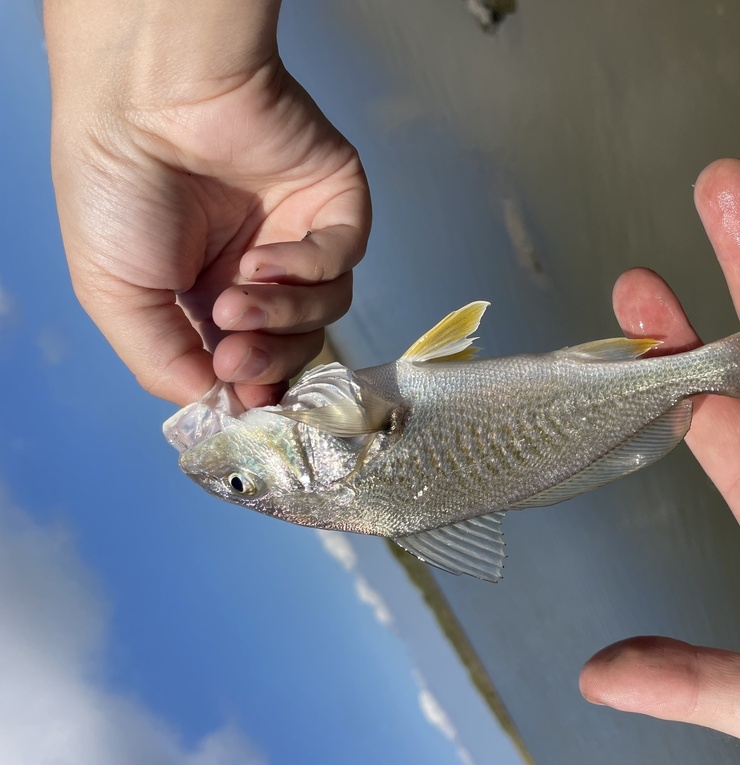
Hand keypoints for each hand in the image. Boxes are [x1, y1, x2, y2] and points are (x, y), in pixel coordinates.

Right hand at [46, 0, 369, 407]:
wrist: (146, 104)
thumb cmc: (119, 191)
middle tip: (235, 360)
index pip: (252, 362)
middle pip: (295, 346)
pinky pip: (343, 260)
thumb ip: (164, 361)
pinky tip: (262, 258)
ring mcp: (301, 237)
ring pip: (325, 310)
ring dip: (282, 318)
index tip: (239, 404)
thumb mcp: (117, 295)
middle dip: (268, 364)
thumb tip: (216, 405)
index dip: (252, 389)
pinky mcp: (336, 205)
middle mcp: (259, 272)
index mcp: (206, 294)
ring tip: (236, 300)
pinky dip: (306, 270)